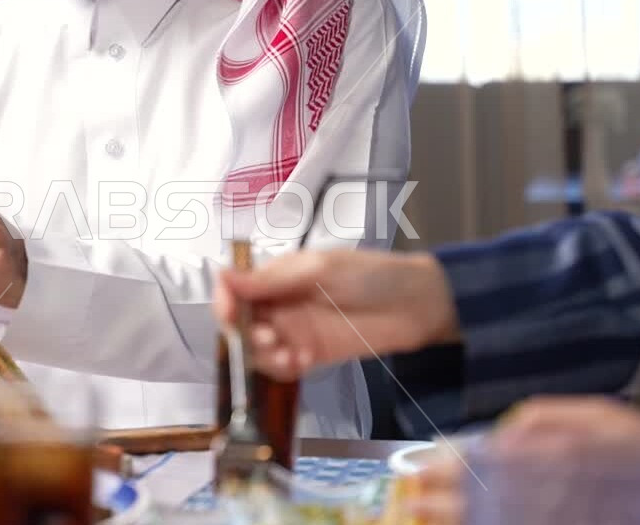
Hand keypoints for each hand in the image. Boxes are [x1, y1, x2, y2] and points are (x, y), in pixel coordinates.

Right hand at [213, 249, 458, 379]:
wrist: (417, 304)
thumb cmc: (371, 274)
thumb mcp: (319, 269)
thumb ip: (271, 279)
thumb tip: (221, 274)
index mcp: (277, 276)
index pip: (235, 291)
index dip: (225, 302)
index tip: (229, 314)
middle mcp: (280, 305)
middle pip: (242, 325)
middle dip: (245, 335)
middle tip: (267, 337)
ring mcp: (295, 332)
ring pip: (258, 351)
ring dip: (264, 357)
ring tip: (289, 355)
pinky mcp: (311, 356)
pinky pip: (284, 368)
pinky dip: (285, 369)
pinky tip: (303, 362)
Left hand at [409, 397, 639, 524]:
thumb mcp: (598, 415)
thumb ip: (546, 418)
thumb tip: (502, 428)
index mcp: (561, 451)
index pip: (491, 459)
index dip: (450, 464)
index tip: (420, 465)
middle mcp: (557, 488)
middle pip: (487, 493)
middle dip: (443, 494)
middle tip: (411, 493)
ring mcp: (561, 517)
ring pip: (499, 520)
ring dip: (456, 519)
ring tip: (423, 513)